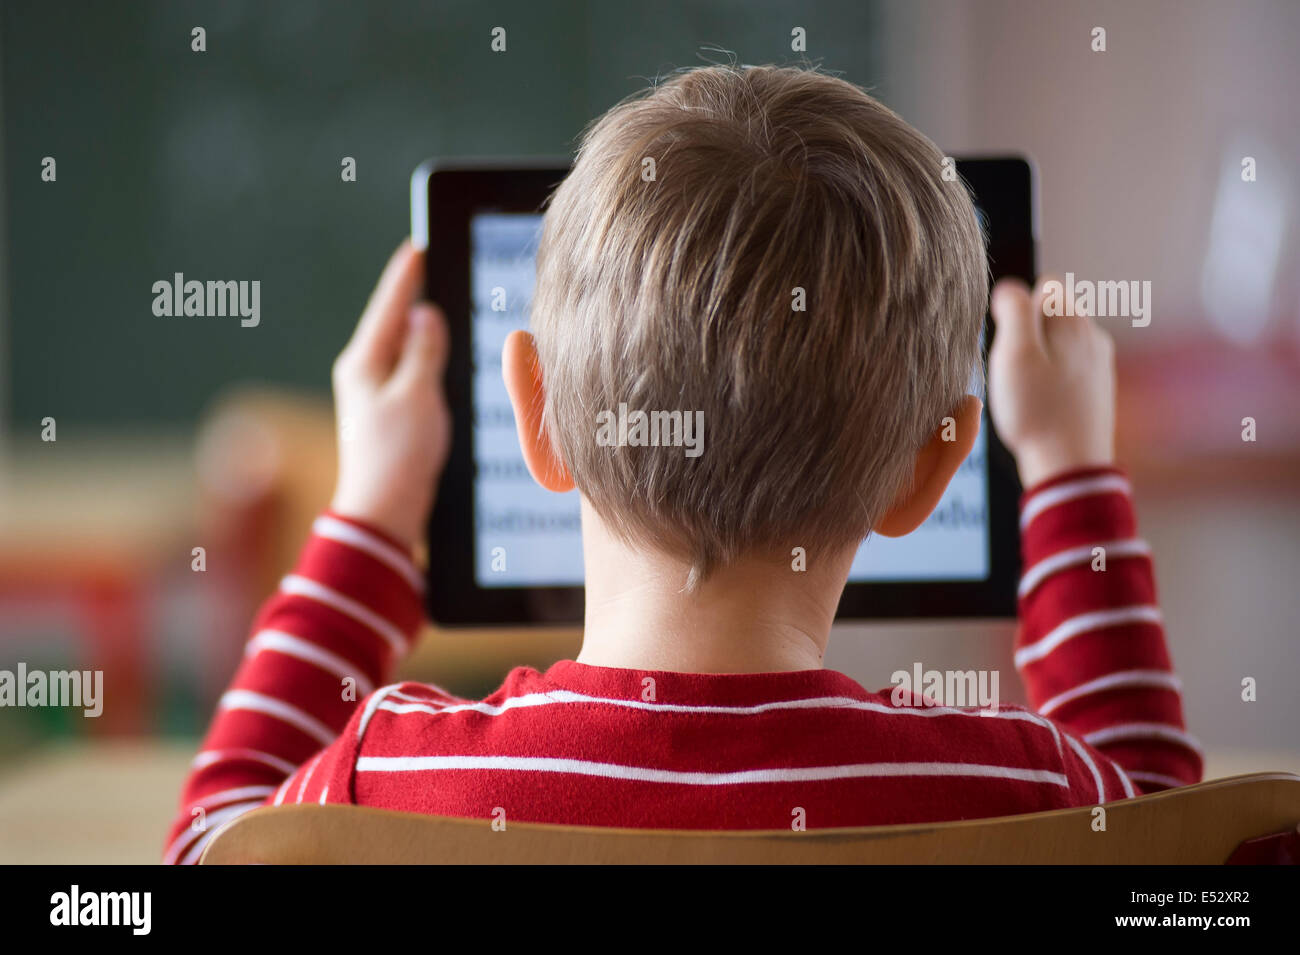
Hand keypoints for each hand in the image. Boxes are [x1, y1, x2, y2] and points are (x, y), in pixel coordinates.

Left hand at [329, 241, 450, 547]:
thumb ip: (423, 351)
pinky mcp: (389, 419)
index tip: (418, 245)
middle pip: (392, 325)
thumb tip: (424, 315)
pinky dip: (426, 362)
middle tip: (433, 266)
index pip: (388, 306)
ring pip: (402, 352)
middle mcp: (363, 376)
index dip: (406, 276)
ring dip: (422, 332)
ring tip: (442, 306)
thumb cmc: (397, 457)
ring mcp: (375, 398)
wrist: (384, 514)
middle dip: (413, 298)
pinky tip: (440, 360)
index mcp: (363, 364)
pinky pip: (410, 376)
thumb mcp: (417, 395)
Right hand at [988, 276, 1114, 487]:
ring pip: (1061, 343)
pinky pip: (1069, 369)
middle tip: (1016, 369)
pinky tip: (1043, 404)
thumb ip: (1014, 311)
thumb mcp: (1014, 355)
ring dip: (1041, 358)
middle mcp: (1094, 336)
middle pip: (1054, 314)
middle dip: (1030, 333)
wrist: (1069, 464)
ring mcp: (1100, 364)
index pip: (1046, 284)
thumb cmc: (1036, 411)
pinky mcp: (1099, 389)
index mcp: (1074, 321)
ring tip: (1029, 391)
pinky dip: (1052, 379)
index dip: (1020, 308)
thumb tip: (1010, 287)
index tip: (1010, 341)